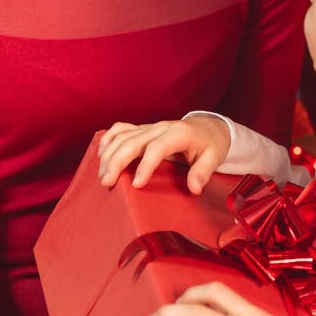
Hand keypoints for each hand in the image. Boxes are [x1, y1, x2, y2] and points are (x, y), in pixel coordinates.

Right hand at [97, 116, 230, 193]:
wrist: (209, 127)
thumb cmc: (211, 143)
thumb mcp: (214, 157)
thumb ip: (203, 172)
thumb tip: (194, 188)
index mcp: (179, 133)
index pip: (157, 147)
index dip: (146, 165)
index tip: (137, 185)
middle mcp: (161, 128)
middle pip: (134, 141)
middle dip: (117, 161)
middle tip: (107, 182)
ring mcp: (151, 127)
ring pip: (124, 136)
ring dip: (109, 154)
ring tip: (102, 175)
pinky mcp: (144, 129)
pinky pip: (122, 129)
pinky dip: (109, 138)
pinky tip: (101, 154)